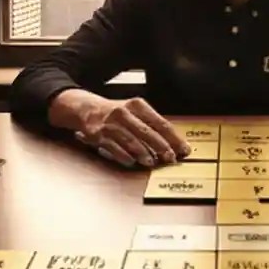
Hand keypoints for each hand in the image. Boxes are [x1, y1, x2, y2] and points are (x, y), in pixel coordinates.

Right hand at [52, 91, 187, 167]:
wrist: (85, 108)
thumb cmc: (114, 112)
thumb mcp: (133, 110)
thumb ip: (150, 124)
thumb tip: (172, 142)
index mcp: (137, 105)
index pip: (161, 122)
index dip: (174, 138)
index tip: (183, 149)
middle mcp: (124, 113)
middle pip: (148, 132)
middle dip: (162, 147)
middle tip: (171, 158)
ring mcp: (111, 124)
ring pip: (132, 141)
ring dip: (144, 154)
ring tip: (152, 162)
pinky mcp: (98, 135)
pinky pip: (114, 148)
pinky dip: (124, 156)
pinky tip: (132, 162)